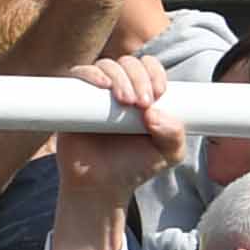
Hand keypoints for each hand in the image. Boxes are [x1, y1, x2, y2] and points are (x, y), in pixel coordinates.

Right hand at [52, 42, 188, 194]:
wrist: (100, 186)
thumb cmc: (134, 168)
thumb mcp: (168, 155)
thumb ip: (175, 135)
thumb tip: (154, 113)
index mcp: (143, 94)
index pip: (150, 67)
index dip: (155, 73)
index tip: (159, 93)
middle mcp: (120, 89)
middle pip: (129, 63)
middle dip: (139, 78)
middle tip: (142, 104)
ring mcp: (96, 93)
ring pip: (107, 65)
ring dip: (120, 77)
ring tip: (124, 102)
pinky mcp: (75, 99)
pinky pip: (79, 74)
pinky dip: (91, 73)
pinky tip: (102, 85)